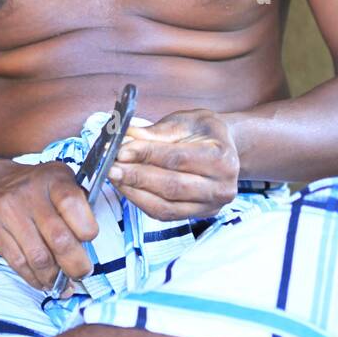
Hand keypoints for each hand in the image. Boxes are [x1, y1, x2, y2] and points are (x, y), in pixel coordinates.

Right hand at [0, 158, 98, 293]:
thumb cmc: (37, 186)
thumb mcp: (62, 180)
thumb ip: (79, 204)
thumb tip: (90, 242)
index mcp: (53, 178)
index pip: (73, 204)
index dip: (86, 228)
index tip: (89, 238)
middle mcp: (29, 194)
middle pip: (59, 239)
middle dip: (76, 264)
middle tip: (83, 272)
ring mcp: (9, 213)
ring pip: (39, 258)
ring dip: (55, 277)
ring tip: (65, 283)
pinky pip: (19, 265)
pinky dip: (36, 279)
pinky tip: (45, 281)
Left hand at [107, 109, 239, 220]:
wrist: (227, 149)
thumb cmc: (205, 132)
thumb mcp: (186, 121)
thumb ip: (157, 132)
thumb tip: (125, 137)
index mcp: (222, 157)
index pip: (177, 158)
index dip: (147, 155)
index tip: (121, 150)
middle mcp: (221, 186)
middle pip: (171, 186)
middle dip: (136, 176)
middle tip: (111, 167)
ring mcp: (211, 205)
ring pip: (166, 205)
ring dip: (135, 192)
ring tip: (115, 177)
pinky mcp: (198, 215)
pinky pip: (165, 214)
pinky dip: (142, 202)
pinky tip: (127, 188)